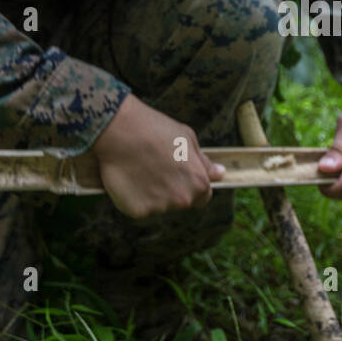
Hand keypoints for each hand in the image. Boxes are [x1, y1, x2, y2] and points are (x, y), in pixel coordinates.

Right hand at [89, 95, 223, 218]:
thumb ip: (203, 162)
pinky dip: (133, 198)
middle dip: (170, 189)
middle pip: (180, 202)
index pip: (202, 197)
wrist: (120, 130)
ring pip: (158, 206)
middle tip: (154, 167)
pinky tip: (128, 178)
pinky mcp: (137, 211)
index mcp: (199, 184)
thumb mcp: (188, 139)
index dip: (190, 184)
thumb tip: (221, 174)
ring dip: (150, 193)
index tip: (176, 174)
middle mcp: (183, 200)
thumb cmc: (156, 129)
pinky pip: (137, 208)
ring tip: (139, 169)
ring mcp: (159, 208)